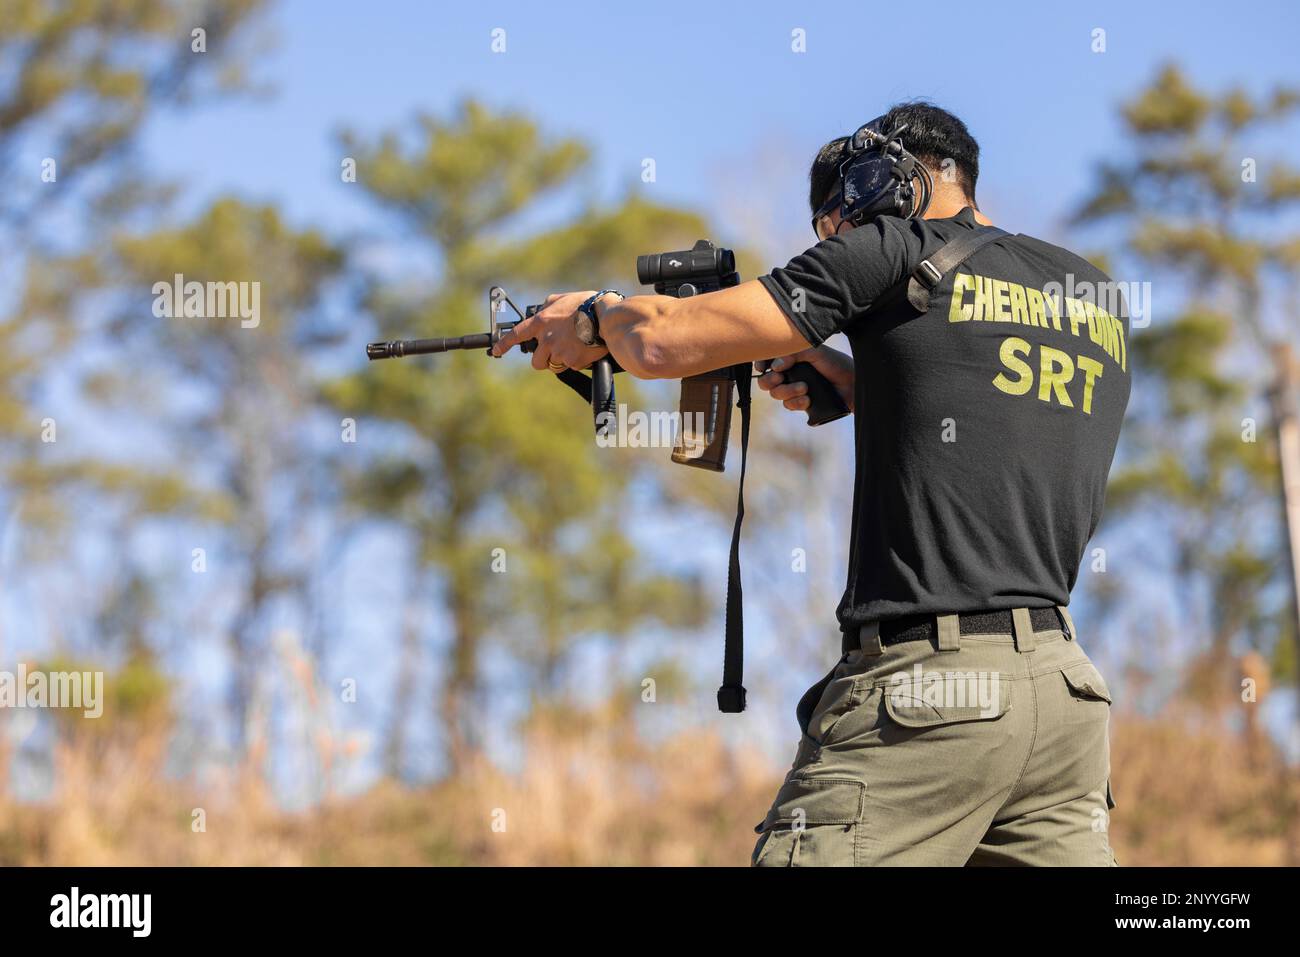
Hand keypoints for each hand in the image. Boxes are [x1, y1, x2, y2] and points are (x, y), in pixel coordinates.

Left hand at [490, 290, 610, 371]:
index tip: (497, 351)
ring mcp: (558, 352)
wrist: (605, 317)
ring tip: (575, 346)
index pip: (516, 335)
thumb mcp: (563, 299)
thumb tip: (542, 311)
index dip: (504, 344)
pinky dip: (578, 360)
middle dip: (544, 360)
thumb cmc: (587, 304)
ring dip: (561, 360)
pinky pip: (571, 366)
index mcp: (541, 322)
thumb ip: (548, 307)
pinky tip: (586, 347)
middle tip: (555, 352)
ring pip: (553, 365)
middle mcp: (546, 339)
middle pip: (536, 361)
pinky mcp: (572, 361)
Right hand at [755, 346, 854, 413]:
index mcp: (790, 358)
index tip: (763, 367)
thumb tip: (775, 366)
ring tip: (804, 388)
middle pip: (766, 381)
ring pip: (776, 394)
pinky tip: (808, 399)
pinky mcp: (802, 403)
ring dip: (787, 391)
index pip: (767, 361)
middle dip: (770, 381)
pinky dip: (796, 403)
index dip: (761, 365)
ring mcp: (795, 389)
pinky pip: (789, 405)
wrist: (854, 383)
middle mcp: (790, 373)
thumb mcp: (814, 351)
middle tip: (780, 378)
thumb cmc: (836, 363)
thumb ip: (793, 353)